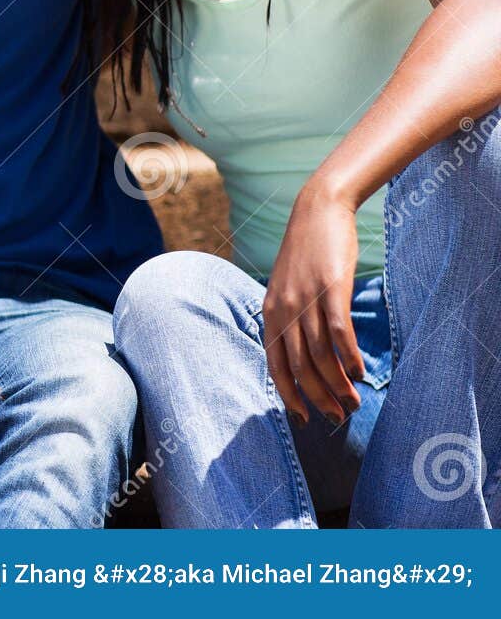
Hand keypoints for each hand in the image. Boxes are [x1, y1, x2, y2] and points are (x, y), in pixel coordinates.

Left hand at [262, 179, 365, 426]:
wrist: (317, 211)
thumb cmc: (306, 253)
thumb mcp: (288, 287)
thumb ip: (290, 316)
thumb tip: (304, 352)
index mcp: (270, 312)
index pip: (274, 363)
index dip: (287, 394)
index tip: (303, 419)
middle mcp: (283, 309)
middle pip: (299, 366)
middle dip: (317, 398)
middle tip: (337, 418)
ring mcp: (306, 299)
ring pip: (320, 355)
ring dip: (337, 385)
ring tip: (353, 403)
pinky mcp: (330, 289)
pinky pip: (338, 332)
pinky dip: (348, 357)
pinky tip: (359, 374)